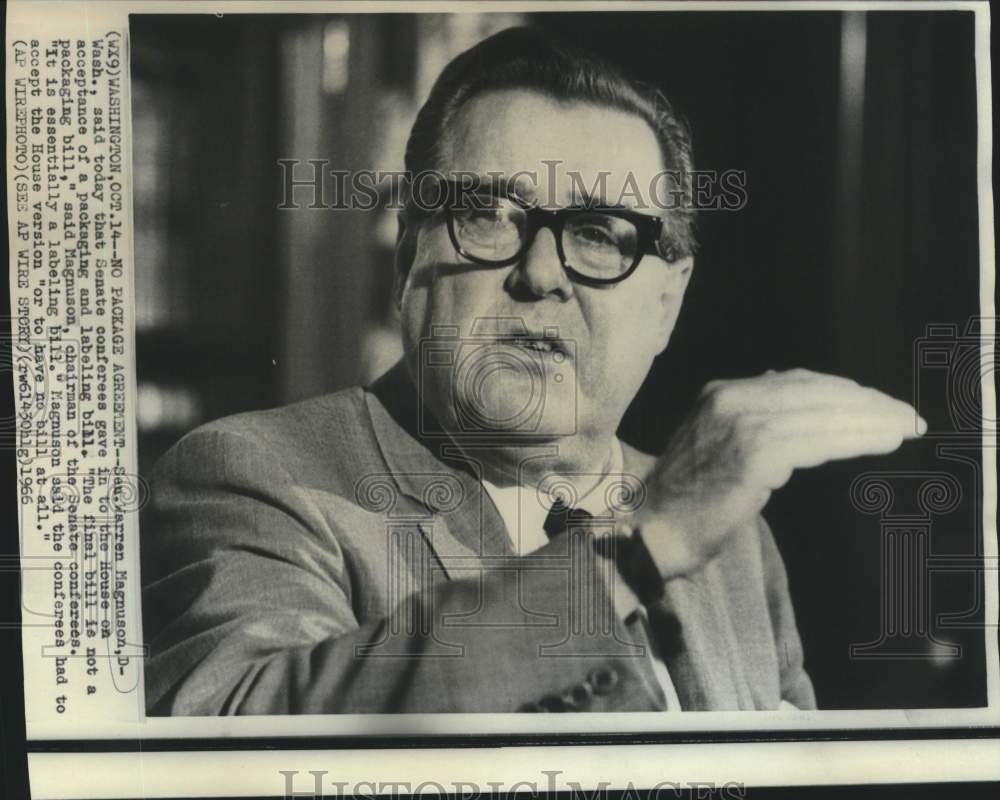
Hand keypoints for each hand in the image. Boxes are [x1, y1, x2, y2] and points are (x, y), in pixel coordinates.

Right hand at [631, 369, 924, 579]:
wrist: (651, 531)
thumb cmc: (687, 502)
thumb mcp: (715, 446)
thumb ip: (753, 425)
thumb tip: (805, 413)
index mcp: (721, 393)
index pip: (796, 381)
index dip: (843, 391)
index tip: (878, 404)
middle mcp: (731, 398)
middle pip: (816, 390)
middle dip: (867, 401)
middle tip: (907, 415)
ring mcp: (742, 423)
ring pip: (823, 412)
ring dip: (872, 419)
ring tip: (906, 427)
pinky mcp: (755, 453)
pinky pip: (820, 440)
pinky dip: (856, 438)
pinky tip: (882, 442)